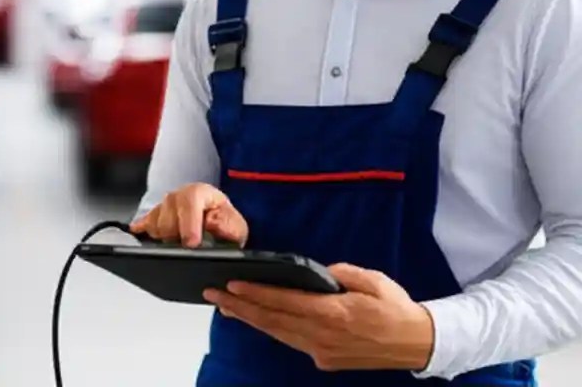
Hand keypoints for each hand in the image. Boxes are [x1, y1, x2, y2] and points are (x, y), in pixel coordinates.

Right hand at [129, 183, 248, 247]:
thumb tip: (212, 223)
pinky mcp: (152, 217)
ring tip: (180, 243)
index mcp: (199, 192)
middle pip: (167, 216)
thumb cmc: (225, 224)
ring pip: (153, 225)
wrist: (218, 226)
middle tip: (189, 247)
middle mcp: (177, 196)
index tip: (191, 243)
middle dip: (177, 236)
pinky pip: (142, 225)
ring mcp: (162, 206)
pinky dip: (144, 234)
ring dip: (165, 238)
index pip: (189, 202)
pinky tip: (150, 241)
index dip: (189, 224)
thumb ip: (228, 225)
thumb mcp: (236, 226)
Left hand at [204, 263, 435, 371]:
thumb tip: (317, 272)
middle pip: (272, 320)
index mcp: (335, 313)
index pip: (284, 302)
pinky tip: (257, 319)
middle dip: (239, 306)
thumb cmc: (396, 309)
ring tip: (226, 305)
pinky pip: (291, 341)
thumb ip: (340, 273)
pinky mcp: (325, 359)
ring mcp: (323, 351)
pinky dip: (271, 329)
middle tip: (213, 294)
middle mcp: (324, 336)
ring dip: (250, 319)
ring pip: (277, 333)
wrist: (418, 343)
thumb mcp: (371, 280)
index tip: (232, 285)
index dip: (255, 294)